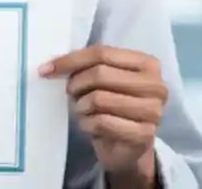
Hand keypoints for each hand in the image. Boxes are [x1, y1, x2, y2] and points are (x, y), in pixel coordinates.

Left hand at [40, 45, 166, 185]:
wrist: (126, 147)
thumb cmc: (113, 106)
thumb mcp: (102, 80)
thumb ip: (85, 66)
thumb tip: (49, 66)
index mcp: (147, 63)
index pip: (102, 53)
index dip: (71, 60)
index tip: (45, 69)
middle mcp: (156, 85)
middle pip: (100, 74)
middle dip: (77, 85)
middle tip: (72, 94)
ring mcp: (153, 111)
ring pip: (99, 99)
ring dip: (82, 107)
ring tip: (83, 110)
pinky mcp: (144, 134)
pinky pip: (102, 122)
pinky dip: (88, 124)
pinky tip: (90, 125)